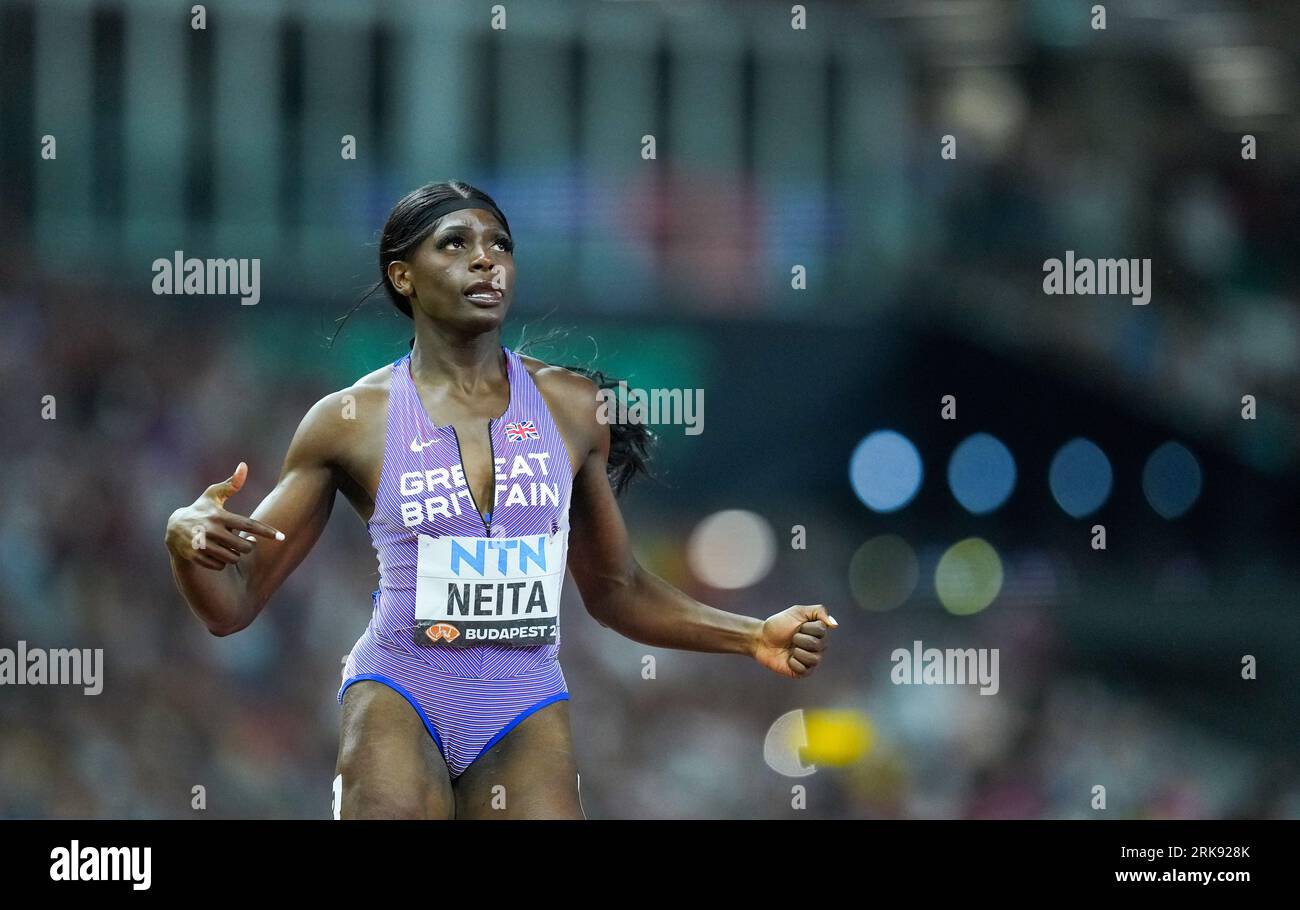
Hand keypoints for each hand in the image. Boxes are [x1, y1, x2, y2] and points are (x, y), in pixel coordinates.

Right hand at [164, 462, 283, 570]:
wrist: (172, 528)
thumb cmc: (200, 509)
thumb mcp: (213, 495)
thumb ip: (231, 484)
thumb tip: (244, 465)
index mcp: (219, 515)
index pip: (249, 524)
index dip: (266, 531)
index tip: (282, 537)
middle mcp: (211, 530)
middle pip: (243, 546)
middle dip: (247, 546)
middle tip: (245, 542)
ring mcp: (202, 544)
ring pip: (232, 558)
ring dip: (235, 555)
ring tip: (230, 548)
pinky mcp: (194, 556)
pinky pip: (220, 566)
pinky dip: (222, 563)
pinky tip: (217, 554)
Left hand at [752, 604, 836, 678]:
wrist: (761, 639)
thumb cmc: (779, 624)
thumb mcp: (797, 611)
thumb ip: (819, 611)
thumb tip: (835, 625)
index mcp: (819, 633)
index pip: (821, 631)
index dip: (806, 627)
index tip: (797, 626)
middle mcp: (818, 648)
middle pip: (817, 645)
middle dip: (799, 639)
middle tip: (791, 638)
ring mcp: (811, 661)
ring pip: (813, 659)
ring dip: (797, 652)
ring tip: (790, 649)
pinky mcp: (802, 672)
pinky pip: (804, 670)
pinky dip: (792, 663)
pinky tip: (787, 659)